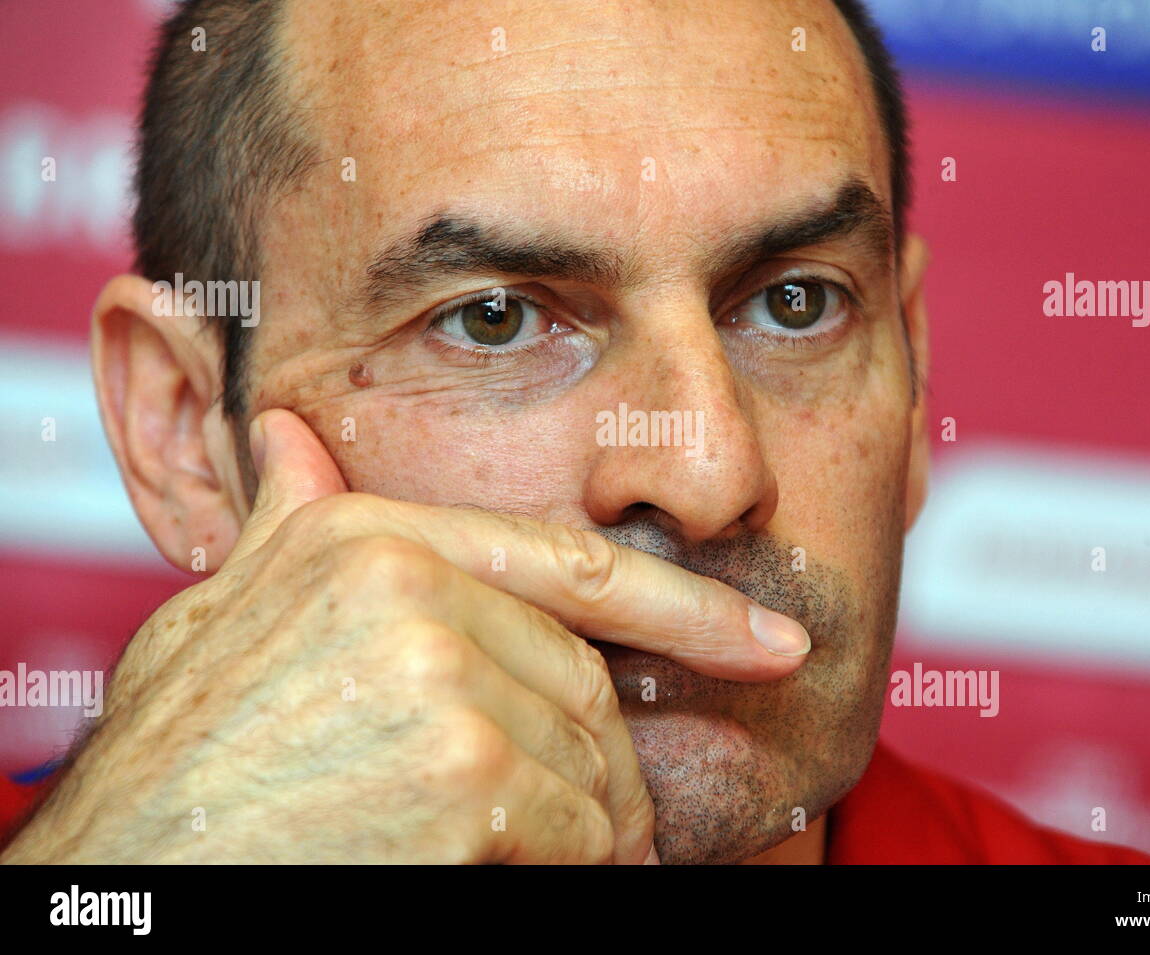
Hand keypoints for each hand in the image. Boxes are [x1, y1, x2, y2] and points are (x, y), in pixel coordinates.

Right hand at [1, 410, 809, 863]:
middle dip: (596, 759)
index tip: (774, 644)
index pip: (575, 567)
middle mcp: (413, 588)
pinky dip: (566, 863)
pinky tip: (500, 871)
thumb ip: (286, 528)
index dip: (689, 608)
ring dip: (583, 823)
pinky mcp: (465, 778)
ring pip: (594, 762)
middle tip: (571, 818)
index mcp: (371, 539)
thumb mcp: (222, 616)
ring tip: (523, 851)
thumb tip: (291, 440)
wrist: (127, 866)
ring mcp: (442, 678)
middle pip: (588, 680)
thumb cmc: (177, 755)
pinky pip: (577, 827)